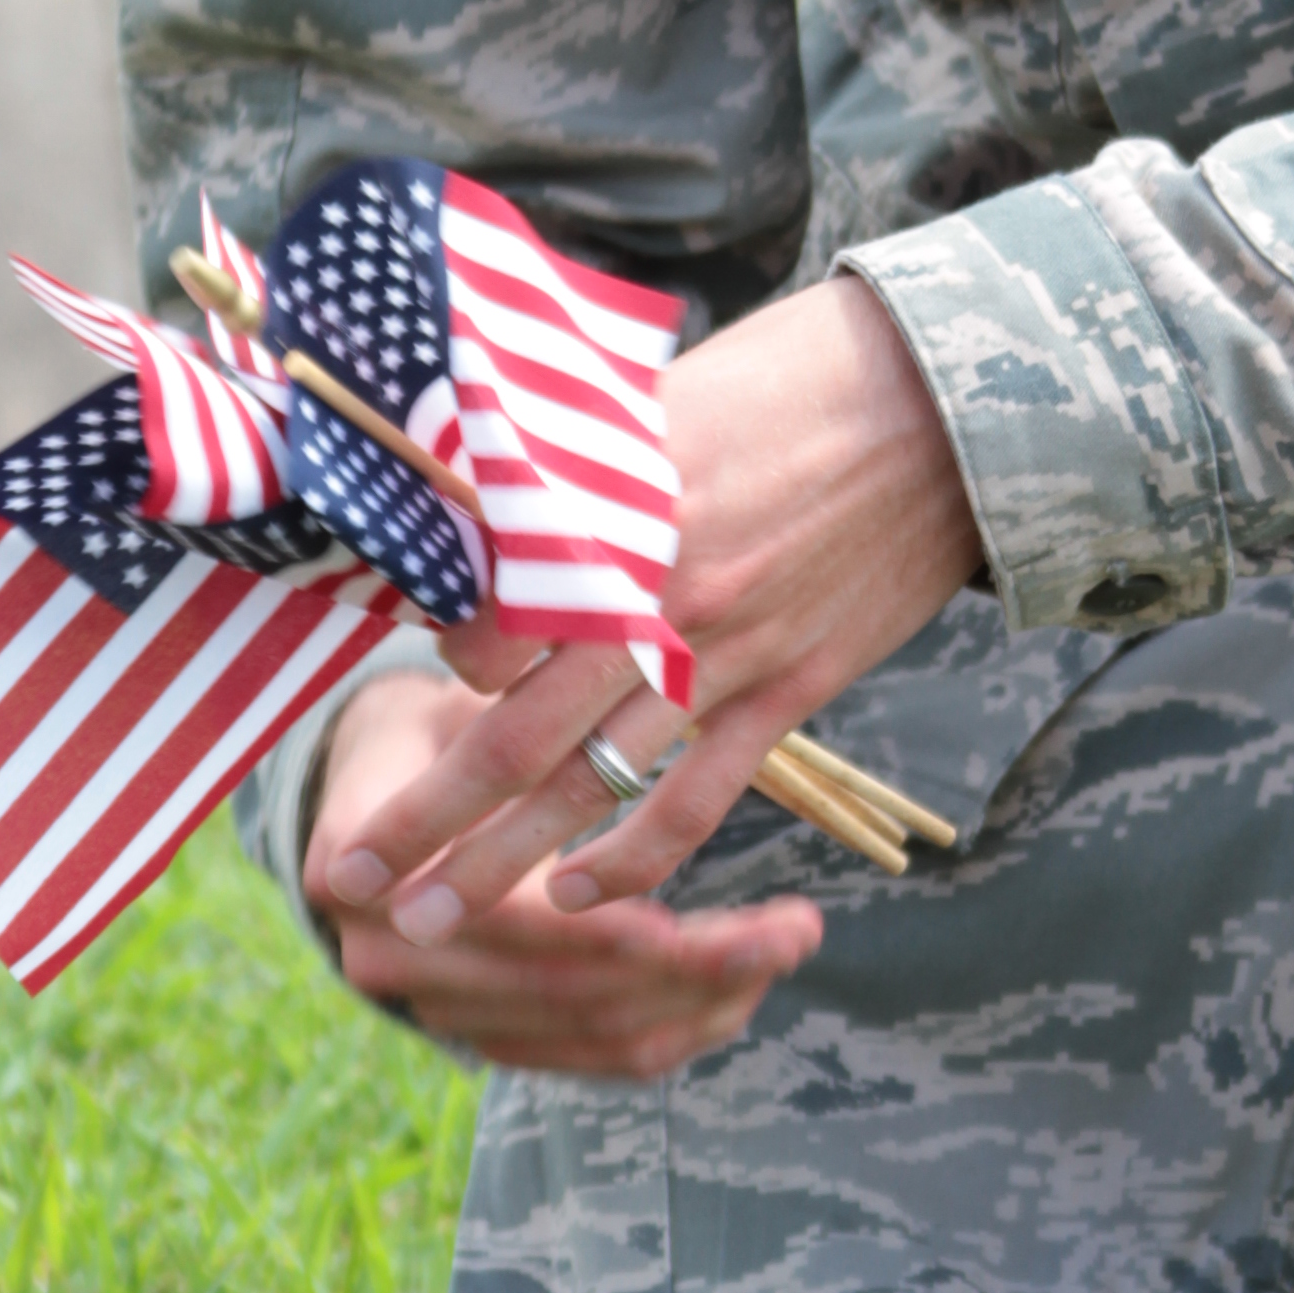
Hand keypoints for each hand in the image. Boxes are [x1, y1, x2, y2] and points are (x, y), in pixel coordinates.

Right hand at [307, 666, 822, 1079]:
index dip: (615, 928)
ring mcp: (439, 1009)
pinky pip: (603, 1055)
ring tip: (794, 943)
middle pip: (571, 994)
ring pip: (600, 1032)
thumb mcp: (451, 694)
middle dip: (697, 968)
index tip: (710, 912)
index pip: (519, 927)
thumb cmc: (436, 714)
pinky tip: (750, 985)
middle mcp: (386, 959)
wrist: (373, 785)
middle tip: (798, 929)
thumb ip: (501, 703)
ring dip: (709, 997)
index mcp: (359, 875)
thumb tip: (552, 675)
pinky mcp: (494, 1034)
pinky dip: (683, 1026)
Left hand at [328, 275, 980, 954]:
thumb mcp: (665, 394)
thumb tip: (492, 482)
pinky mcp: (789, 689)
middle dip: (422, 818)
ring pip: (587, 785)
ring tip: (429, 918)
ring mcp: (723, 655)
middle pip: (511, 734)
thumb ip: (579, 457)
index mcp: (609, 516)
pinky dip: (633, 857)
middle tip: (346, 880)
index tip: (425, 676)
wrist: (947, 407)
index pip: (484, 625)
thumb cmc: (799, 374)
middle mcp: (652, 599)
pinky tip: (576, 897)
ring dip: (500, 861)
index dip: (442, 660)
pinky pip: (695, 798)